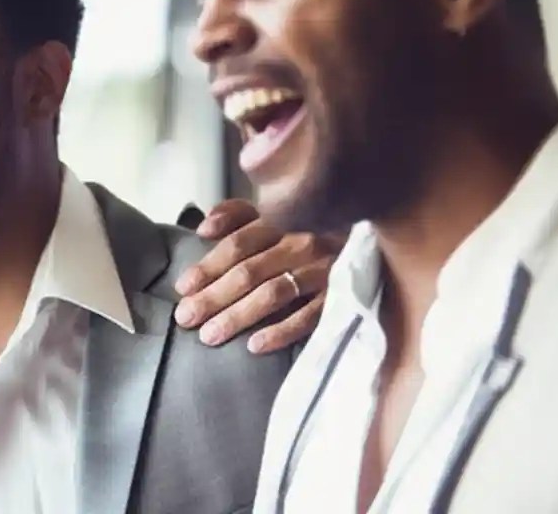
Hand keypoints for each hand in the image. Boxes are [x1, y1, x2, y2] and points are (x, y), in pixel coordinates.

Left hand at [173, 200, 346, 354]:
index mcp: (282, 221)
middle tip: (186, 318)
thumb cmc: (308, 228)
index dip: (208, 265)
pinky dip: (281, 331)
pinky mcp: (342, 294)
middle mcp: (302, 243)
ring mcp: (324, 269)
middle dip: (213, 296)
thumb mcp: (275, 211)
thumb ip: (237, 215)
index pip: (238, 244)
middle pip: (249, 271)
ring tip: (210, 335)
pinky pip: (309, 316)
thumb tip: (204, 228)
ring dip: (238, 315)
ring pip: (273, 293)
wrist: (374, 232)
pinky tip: (255, 346)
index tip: (183, 288)